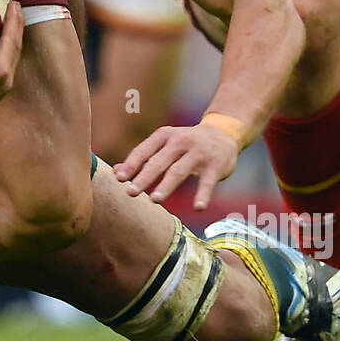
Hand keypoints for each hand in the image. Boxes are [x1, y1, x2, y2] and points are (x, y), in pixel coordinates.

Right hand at [0, 3, 22, 124]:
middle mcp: (5, 81)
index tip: (14, 4)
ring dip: (13, 39)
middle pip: (16, 48)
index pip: (11, 40)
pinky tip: (2, 43)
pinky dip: (7, 50)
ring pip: (13, 57)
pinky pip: (6, 65)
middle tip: (17, 8)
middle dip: (17, 27)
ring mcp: (2, 88)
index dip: (13, 20)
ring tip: (12, 22)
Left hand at [113, 122, 239, 209]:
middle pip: (158, 162)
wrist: (223, 133)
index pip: (144, 150)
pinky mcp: (216, 165)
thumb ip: (143, 157)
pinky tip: (198, 208)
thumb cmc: (185, 143)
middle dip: (144, 178)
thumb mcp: (165, 144)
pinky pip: (208, 182)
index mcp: (164, 136)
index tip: (119, 178)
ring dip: (166, 186)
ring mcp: (199, 153)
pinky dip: (203, 194)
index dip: (131, 164)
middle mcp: (180, 141)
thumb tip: (116, 172)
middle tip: (130, 192)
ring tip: (154, 200)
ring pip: (179, 171)